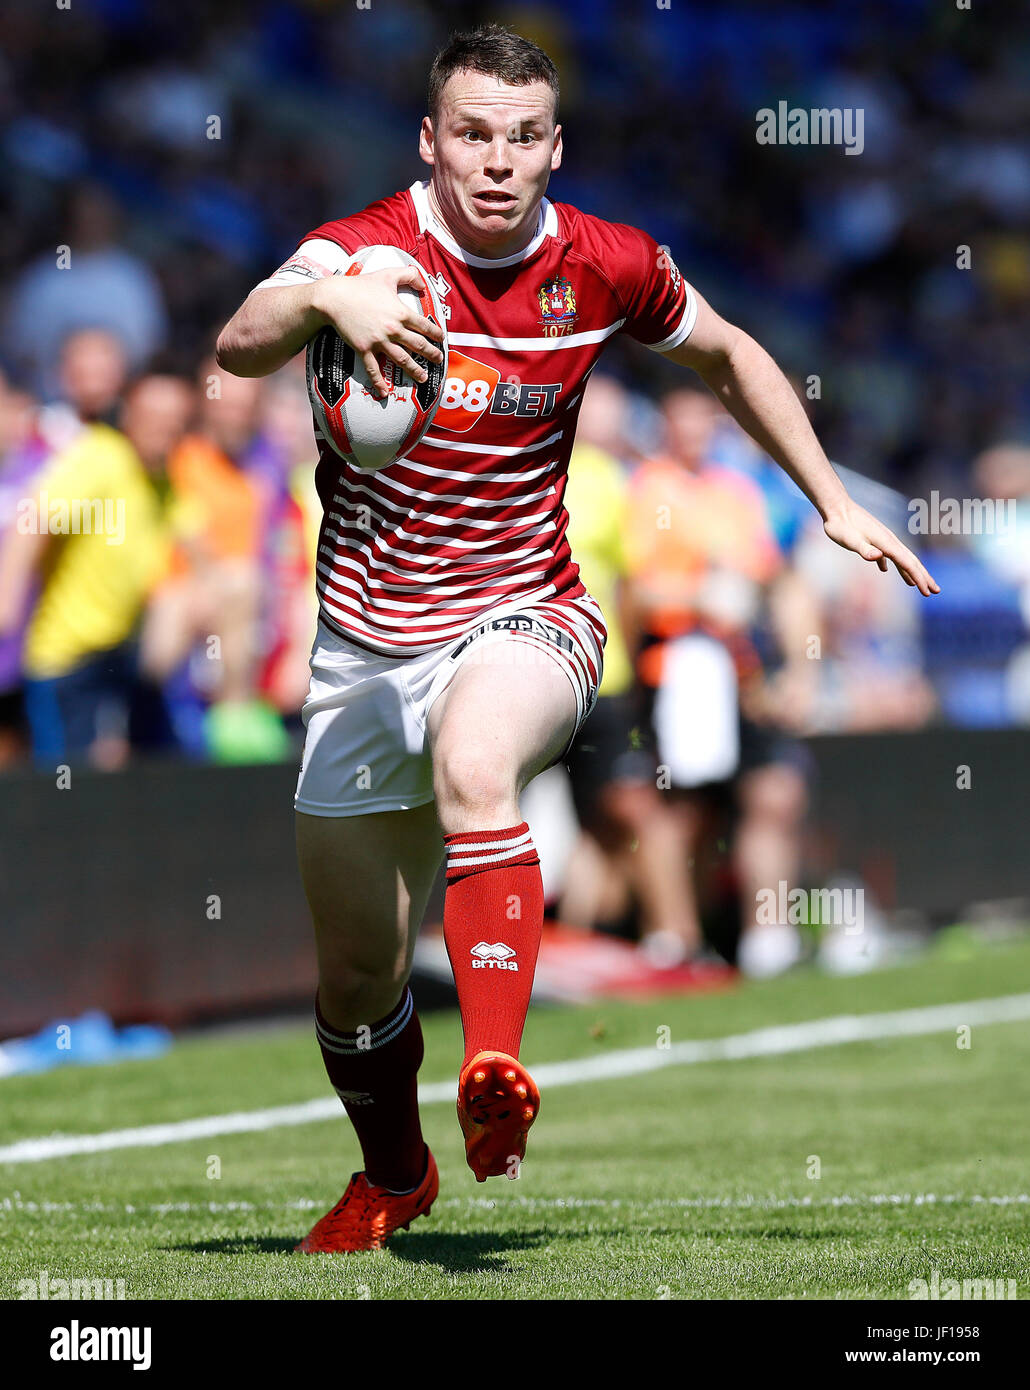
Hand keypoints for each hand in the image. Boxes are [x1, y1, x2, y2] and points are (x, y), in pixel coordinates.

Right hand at [313, 266, 444, 398]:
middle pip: (419, 346)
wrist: (334, 297)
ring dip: (415, 370)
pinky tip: (385, 393)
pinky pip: (374, 369)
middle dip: (431, 354)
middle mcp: (394, 329)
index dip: (436, 334)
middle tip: (438, 361)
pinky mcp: (364, 349)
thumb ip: (408, 274)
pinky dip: (379, 383)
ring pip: (403, 360)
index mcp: (401, 312)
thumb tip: (423, 282)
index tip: (441, 340)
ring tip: (423, 377)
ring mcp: (379, 341)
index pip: (425, 326)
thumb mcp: (387, 274)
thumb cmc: (360, 285)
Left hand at [822, 498, 939, 595]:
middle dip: (924, 577)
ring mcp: (883, 540)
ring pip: (902, 559)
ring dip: (912, 573)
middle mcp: (889, 541)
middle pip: (911, 562)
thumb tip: (879, 558)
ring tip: (919, 586)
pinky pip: (888, 555)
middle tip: (936, 591)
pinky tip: (885, 570)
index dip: (919, 579)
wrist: (836, 507)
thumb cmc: (840, 525)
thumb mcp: (849, 540)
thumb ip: (864, 549)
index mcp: (886, 543)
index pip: (907, 564)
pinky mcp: (874, 540)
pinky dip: (891, 564)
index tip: (928, 592)